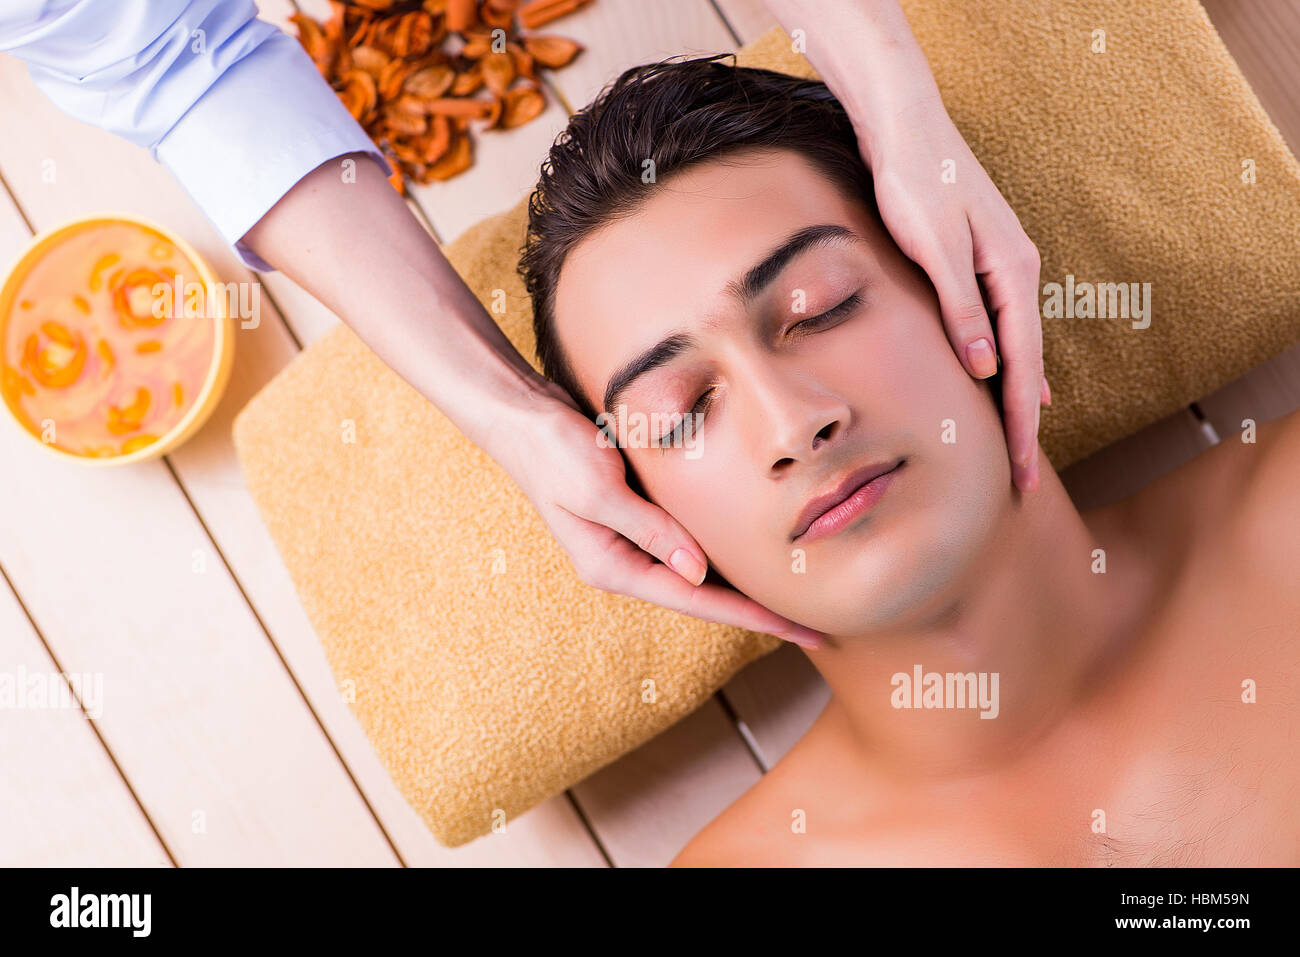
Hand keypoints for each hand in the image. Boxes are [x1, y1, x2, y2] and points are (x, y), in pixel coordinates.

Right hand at [494, 382, 825, 649]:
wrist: (521, 415)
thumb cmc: (553, 450)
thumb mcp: (600, 490)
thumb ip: (651, 530)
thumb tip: (698, 572)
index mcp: (614, 567)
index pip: (696, 601)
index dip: (752, 617)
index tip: (797, 632)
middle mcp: (626, 562)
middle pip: (704, 596)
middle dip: (757, 612)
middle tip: (815, 629)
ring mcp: (632, 540)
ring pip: (700, 571)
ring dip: (744, 585)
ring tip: (795, 599)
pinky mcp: (638, 514)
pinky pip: (690, 539)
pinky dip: (724, 549)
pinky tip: (753, 551)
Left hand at [859, 96, 1047, 490]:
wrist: (907, 127)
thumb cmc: (915, 183)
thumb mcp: (935, 249)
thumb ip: (961, 309)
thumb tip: (984, 367)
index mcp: (1012, 274)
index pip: (1022, 365)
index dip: (1021, 423)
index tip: (1019, 470)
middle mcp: (1017, 272)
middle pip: (1027, 363)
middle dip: (1023, 425)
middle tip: (1020, 480)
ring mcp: (1004, 266)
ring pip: (1016, 346)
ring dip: (1017, 398)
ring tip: (1018, 447)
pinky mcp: (983, 260)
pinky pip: (1003, 326)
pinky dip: (1007, 362)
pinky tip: (1007, 379)